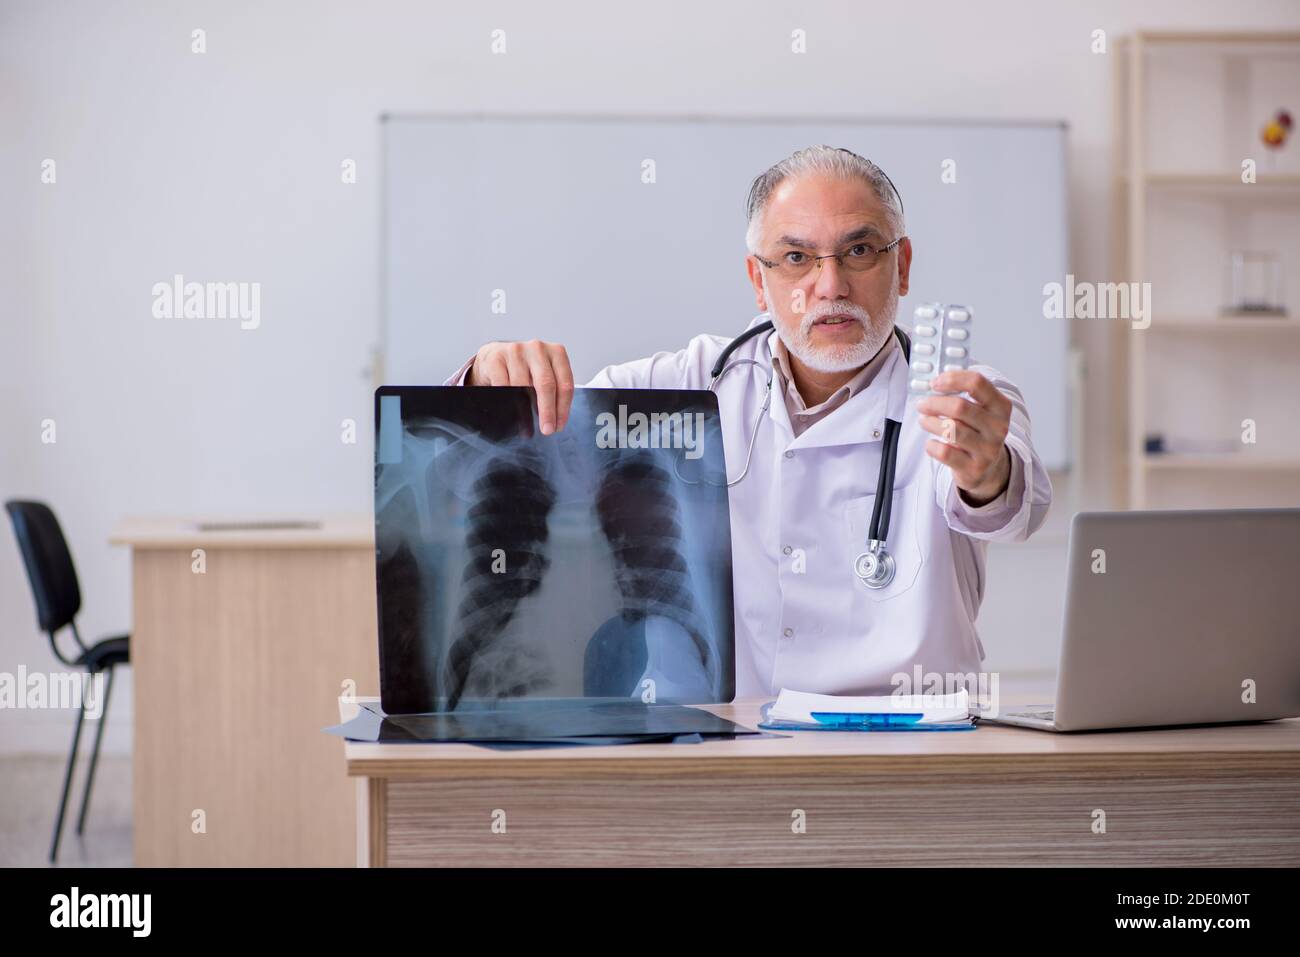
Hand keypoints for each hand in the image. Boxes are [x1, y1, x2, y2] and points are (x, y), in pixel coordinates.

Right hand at [467, 339, 574, 433]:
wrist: (494, 357)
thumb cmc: (524, 370)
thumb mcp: (542, 374)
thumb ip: (553, 391)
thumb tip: (555, 421)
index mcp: (556, 352)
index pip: (565, 383)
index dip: (563, 408)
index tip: (558, 425)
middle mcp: (538, 349)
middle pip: (546, 384)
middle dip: (548, 411)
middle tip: (547, 429)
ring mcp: (516, 351)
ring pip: (523, 386)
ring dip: (525, 410)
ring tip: (527, 425)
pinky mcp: (496, 358)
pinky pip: (503, 385)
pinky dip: (507, 402)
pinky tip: (510, 411)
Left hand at [915, 370, 1012, 505]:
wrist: (989, 468)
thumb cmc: (977, 431)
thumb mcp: (979, 411)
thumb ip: (963, 394)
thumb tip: (933, 379)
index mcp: (1001, 406)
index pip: (977, 383)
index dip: (952, 379)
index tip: (934, 382)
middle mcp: (998, 427)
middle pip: (959, 407)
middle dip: (934, 403)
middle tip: (921, 404)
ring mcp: (988, 449)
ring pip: (951, 430)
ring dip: (930, 422)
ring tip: (924, 420)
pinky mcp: (974, 468)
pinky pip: (945, 453)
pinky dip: (932, 446)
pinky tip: (931, 443)